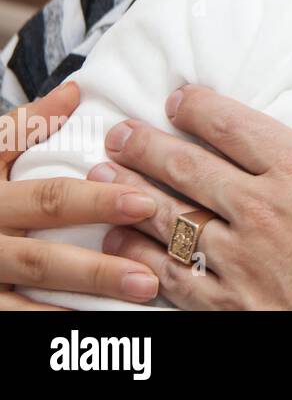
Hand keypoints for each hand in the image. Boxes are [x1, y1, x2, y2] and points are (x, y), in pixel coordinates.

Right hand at [0, 81, 159, 308]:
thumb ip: (22, 127)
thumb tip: (74, 90)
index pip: (48, 199)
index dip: (94, 201)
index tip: (143, 201)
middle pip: (39, 258)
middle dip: (95, 269)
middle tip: (147, 276)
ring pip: (24, 301)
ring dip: (76, 308)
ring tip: (128, 305)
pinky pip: (11, 323)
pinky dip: (46, 328)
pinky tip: (89, 333)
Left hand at [96, 85, 291, 309]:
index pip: (238, 126)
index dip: (201, 106)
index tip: (180, 96)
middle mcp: (262, 210)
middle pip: (187, 165)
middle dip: (146, 144)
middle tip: (119, 131)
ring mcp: (239, 262)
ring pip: (166, 219)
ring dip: (130, 196)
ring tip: (104, 182)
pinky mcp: (228, 309)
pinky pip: (168, 280)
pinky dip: (138, 261)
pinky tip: (122, 251)